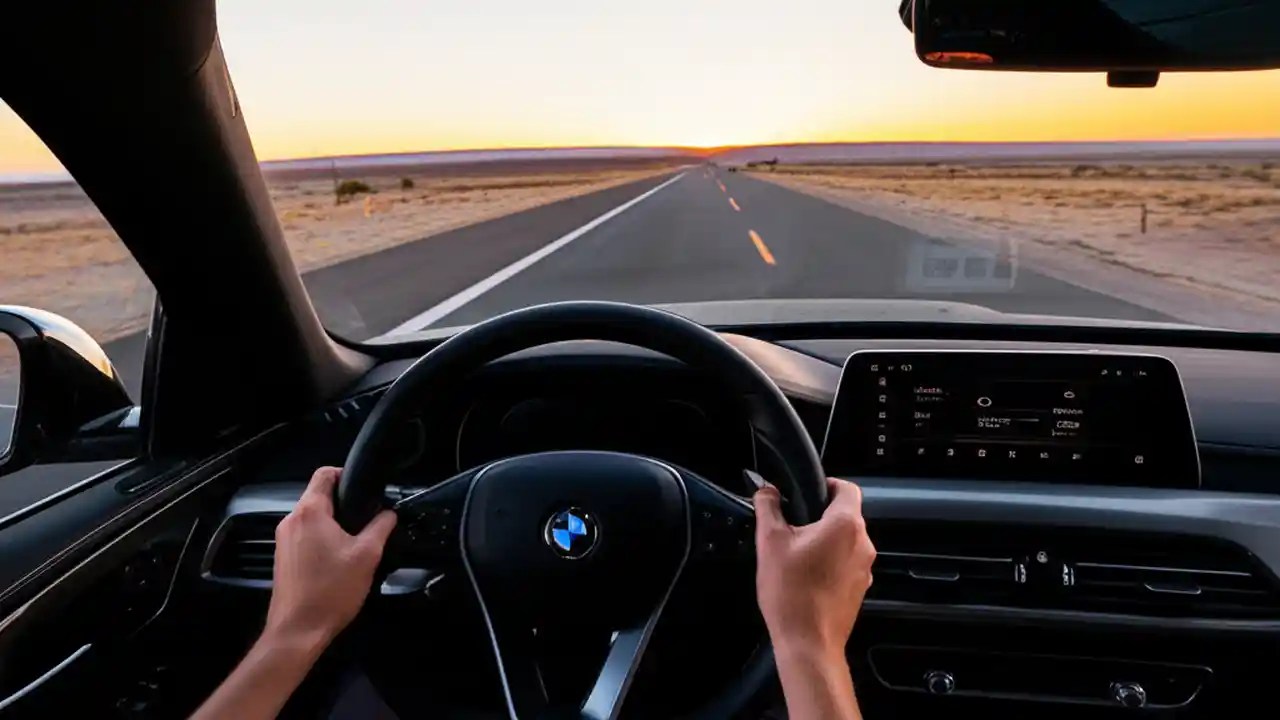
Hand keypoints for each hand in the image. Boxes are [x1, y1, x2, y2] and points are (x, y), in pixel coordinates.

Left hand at [264, 466, 396, 650]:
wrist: (298, 630)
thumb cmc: (332, 589)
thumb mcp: (367, 555)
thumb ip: (381, 526)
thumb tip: (389, 513)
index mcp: (310, 511)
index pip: (325, 474)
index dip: (347, 474)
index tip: (366, 490)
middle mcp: (291, 520)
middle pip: (319, 496)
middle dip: (344, 504)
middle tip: (368, 520)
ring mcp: (283, 540)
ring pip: (312, 518)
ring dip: (333, 523)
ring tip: (356, 542)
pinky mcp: (282, 557)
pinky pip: (305, 535)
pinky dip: (321, 539)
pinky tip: (338, 559)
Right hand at [754, 477, 875, 659]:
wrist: (808, 643)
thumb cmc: (791, 593)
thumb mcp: (770, 542)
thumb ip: (768, 508)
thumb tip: (767, 490)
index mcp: (845, 525)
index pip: (846, 487)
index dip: (826, 485)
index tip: (806, 494)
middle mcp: (862, 544)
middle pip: (845, 515)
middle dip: (819, 517)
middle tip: (791, 527)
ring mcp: (864, 568)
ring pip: (845, 541)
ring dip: (824, 541)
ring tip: (796, 555)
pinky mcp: (859, 588)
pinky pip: (846, 564)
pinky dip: (830, 563)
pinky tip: (806, 577)